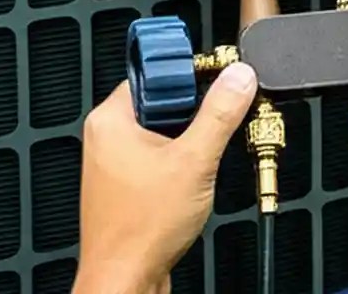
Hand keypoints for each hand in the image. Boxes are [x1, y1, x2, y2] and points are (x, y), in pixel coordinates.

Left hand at [75, 63, 257, 293]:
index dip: (192, 77)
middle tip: (212, 131)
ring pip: (168, 129)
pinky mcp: (130, 182)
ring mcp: (117, 161)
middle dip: (198, 114)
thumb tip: (239, 77)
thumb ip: (220, 114)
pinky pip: (164, 154)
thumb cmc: (141, 229)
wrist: (126, 279)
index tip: (219, 86)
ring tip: (203, 160)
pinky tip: (195, 177)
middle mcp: (108, 136)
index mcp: (111, 119)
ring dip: (194, 139)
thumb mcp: (195, 161)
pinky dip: (185, 160)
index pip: (156, 74)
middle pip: (166, 101)